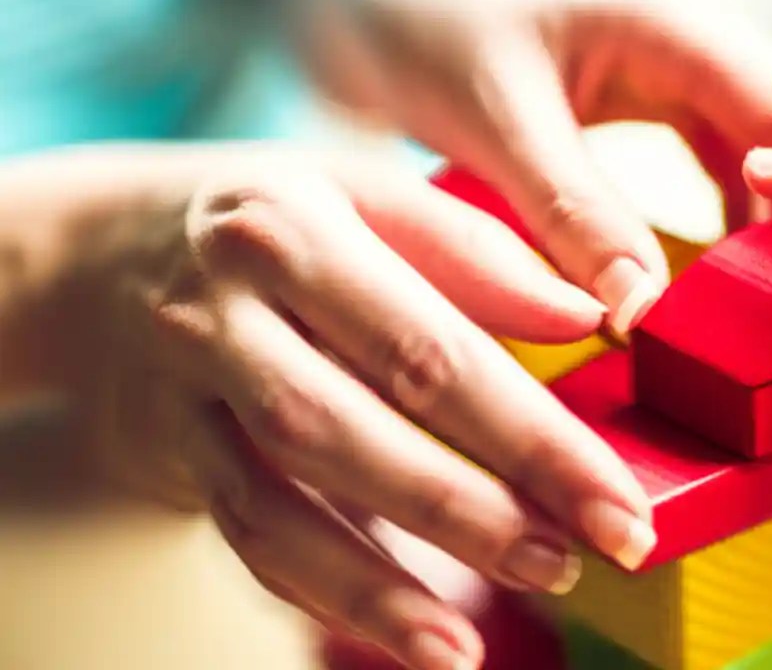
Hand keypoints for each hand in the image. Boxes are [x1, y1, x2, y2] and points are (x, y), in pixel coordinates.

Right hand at [64, 145, 655, 669]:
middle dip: (480, 510)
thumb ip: (481, 254)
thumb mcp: (371, 195)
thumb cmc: (280, 219)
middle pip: (360, 426)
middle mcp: (230, 306)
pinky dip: (333, 593)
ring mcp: (190, 385)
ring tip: (489, 623)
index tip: (615, 498)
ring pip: (290, 500)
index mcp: (298, 225)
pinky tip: (412, 636)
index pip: (431, 348)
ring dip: (395, 578)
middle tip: (584, 557)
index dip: (533, 434)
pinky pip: (251, 538)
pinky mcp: (170, 451)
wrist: (106, 247)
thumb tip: (591, 318)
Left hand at [296, 0, 771, 334]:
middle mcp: (697, 42)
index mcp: (674, 24)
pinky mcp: (659, 103)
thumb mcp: (498, 120)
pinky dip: (746, 226)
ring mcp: (683, 72)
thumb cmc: (419, 18)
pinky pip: (729, 169)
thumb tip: (640, 312)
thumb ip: (573, 215)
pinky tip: (749, 284)